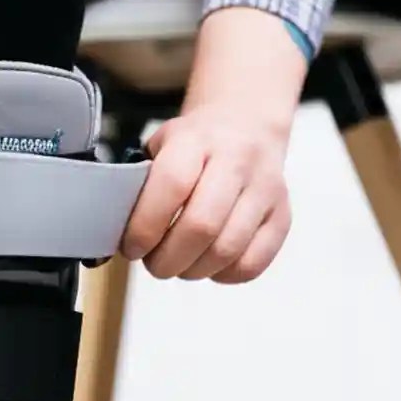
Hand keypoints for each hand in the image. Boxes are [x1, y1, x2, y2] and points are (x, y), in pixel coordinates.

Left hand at [121, 107, 290, 282]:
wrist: (246, 125)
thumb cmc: (195, 145)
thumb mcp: (161, 147)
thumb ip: (140, 185)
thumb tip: (119, 237)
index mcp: (197, 139)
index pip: (171, 185)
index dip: (145, 226)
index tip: (132, 246)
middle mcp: (237, 160)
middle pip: (202, 225)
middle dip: (168, 258)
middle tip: (154, 264)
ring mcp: (265, 188)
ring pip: (227, 250)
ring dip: (193, 270)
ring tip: (179, 265)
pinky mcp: (282, 215)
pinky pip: (253, 263)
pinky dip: (224, 275)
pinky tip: (209, 265)